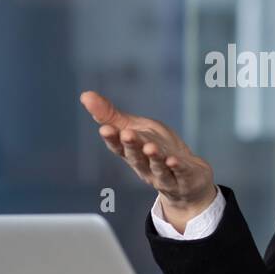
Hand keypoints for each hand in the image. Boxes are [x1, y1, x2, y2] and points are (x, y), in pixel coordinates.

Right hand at [78, 90, 217, 231]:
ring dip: (154, 158)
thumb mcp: (136, 129)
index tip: (105, 129)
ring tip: (150, 147)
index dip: (112, 138)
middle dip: (131, 146)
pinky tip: (174, 160)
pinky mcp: (185, 179)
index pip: (119, 146)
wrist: (190, 177)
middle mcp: (145, 167)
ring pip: (157, 167)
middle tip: (126, 134)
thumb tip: (84, 95)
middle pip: (136, 157)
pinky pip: (180, 173)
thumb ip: (111, 116)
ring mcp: (164, 175)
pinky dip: (177, 167)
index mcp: (131, 153)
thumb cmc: (158, 149)